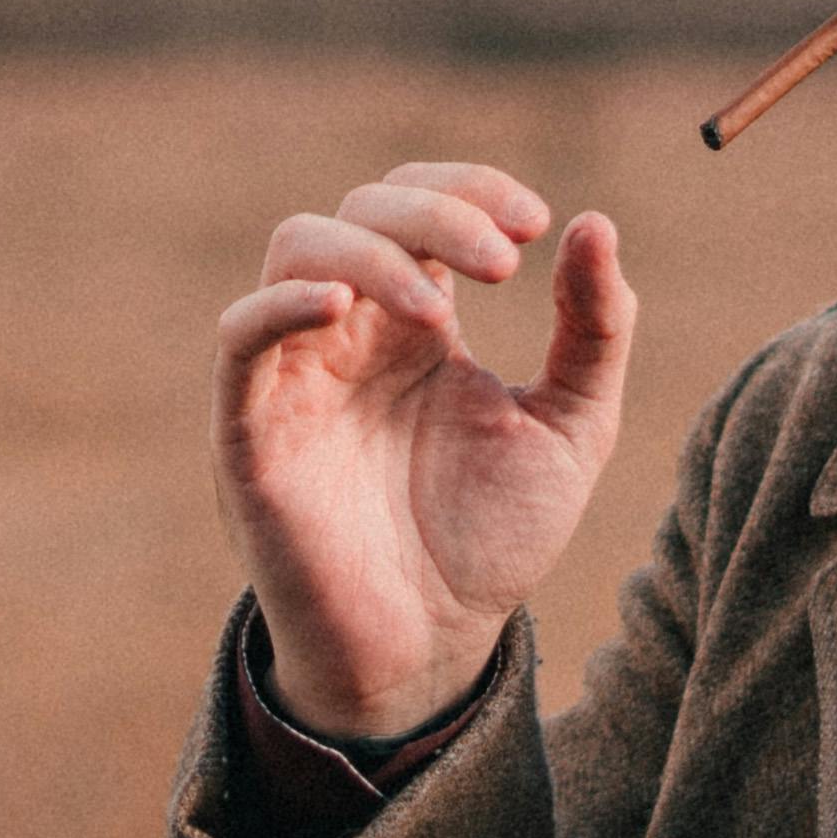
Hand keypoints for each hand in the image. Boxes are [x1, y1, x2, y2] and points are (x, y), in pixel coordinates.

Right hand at [216, 161, 634, 740]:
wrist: (433, 647)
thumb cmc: (492, 540)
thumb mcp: (573, 428)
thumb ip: (594, 330)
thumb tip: (596, 224)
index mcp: (419, 320)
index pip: (422, 204)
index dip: (472, 190)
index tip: (537, 226)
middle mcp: (352, 331)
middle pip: (363, 209)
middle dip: (437, 216)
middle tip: (504, 265)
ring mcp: (298, 371)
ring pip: (299, 247)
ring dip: (373, 252)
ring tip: (440, 308)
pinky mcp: (252, 428)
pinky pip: (240, 337)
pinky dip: (280, 304)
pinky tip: (343, 307)